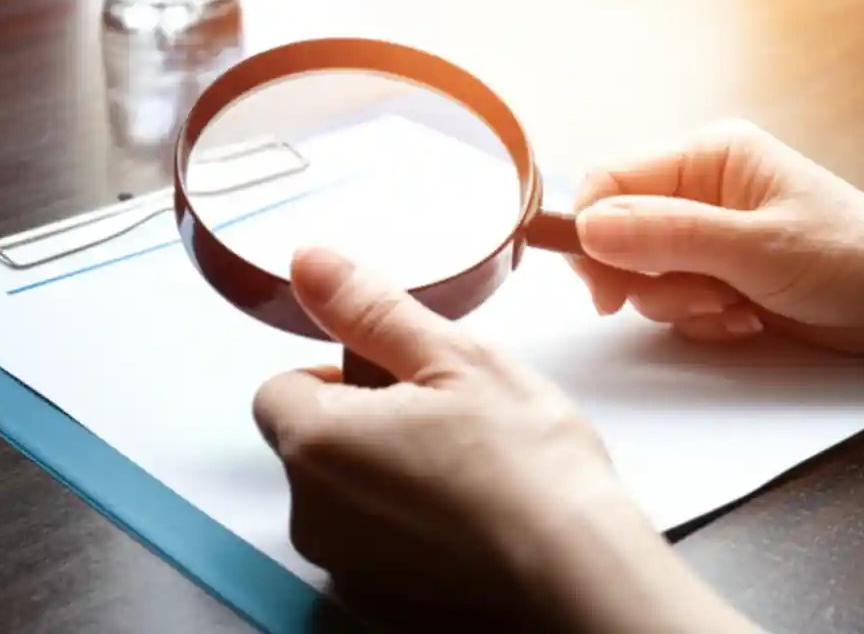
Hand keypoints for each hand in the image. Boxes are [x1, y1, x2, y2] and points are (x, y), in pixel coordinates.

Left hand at [254, 248, 754, 630]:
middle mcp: (314, 515)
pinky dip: (413, 532)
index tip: (400, 377)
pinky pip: (380, 550)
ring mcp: (348, 569)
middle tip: (449, 419)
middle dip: (367, 425)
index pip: (283, 388)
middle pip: (315, 446)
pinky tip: (475, 521)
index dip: (341, 373)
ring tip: (472, 473)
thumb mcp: (456, 359)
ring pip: (349, 500)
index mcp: (318, 443)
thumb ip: (371, 309)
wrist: (580, 578)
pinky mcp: (382, 607)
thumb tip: (309, 264)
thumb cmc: (528, 469)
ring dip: (391, 479)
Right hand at [569, 118, 863, 353]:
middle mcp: (698, 188)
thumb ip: (668, 236)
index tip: (607, 289)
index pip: (609, 182)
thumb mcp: (755, 247)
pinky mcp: (716, 273)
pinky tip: (749, 319)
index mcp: (706, 155)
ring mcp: (706, 233)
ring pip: (642, 275)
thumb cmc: (848, 258)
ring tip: (737, 308)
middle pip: (617, 234)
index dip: (593, 235)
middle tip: (696, 300)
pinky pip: (674, 301)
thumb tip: (588, 228)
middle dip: (649, 279)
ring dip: (682, 304)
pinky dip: (703, 320)